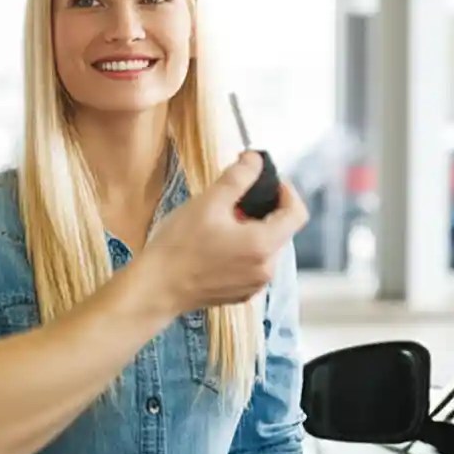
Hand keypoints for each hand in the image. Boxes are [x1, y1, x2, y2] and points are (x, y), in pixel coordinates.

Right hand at [140, 152, 308, 313]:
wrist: (155, 288)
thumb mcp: (209, 202)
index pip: (297, 213)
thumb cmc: (179, 246)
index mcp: (263, 245)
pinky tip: (218, 245)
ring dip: (253, 230)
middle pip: (282, 230)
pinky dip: (244, 250)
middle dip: (265, 210)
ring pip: (267, 247)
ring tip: (223, 222)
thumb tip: (256, 160)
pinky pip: (254, 265)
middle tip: (236, 199)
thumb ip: (238, 177)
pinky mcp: (242, 294)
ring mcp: (255, 285)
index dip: (286, 191)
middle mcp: (267, 269)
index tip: (268, 181)